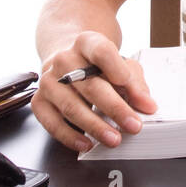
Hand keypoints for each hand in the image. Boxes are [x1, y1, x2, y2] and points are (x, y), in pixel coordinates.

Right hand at [31, 31, 156, 152]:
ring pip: (71, 107)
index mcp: (86, 43)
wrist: (67, 61)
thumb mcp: (121, 65)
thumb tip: (146, 105)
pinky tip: (86, 143)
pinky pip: (52, 123)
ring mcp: (49, 81)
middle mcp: (64, 59)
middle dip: (115, 109)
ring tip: (114, 139)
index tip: (129, 86)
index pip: (101, 52)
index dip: (116, 68)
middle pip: (90, 85)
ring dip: (95, 127)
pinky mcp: (39, 101)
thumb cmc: (97, 66)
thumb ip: (135, 84)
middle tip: (133, 125)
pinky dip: (70, 137)